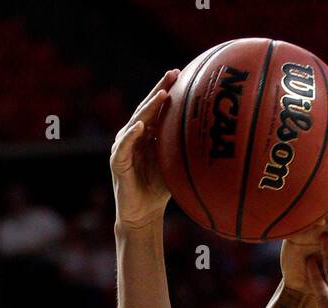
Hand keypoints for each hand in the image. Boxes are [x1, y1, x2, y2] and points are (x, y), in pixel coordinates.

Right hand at [111, 69, 179, 228]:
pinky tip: (141, 125)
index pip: (156, 108)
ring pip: (135, 122)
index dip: (166, 90)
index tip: (180, 74)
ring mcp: (123, 147)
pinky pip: (124, 145)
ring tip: (162, 94)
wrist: (142, 214)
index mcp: (146, 135)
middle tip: (172, 74)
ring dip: (149, 107)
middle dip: (159, 90)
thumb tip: (209, 142)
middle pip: (146, 108)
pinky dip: (132, 135)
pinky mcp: (117, 162)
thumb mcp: (174, 166)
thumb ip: (182, 151)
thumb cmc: (158, 190)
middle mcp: (133, 136)